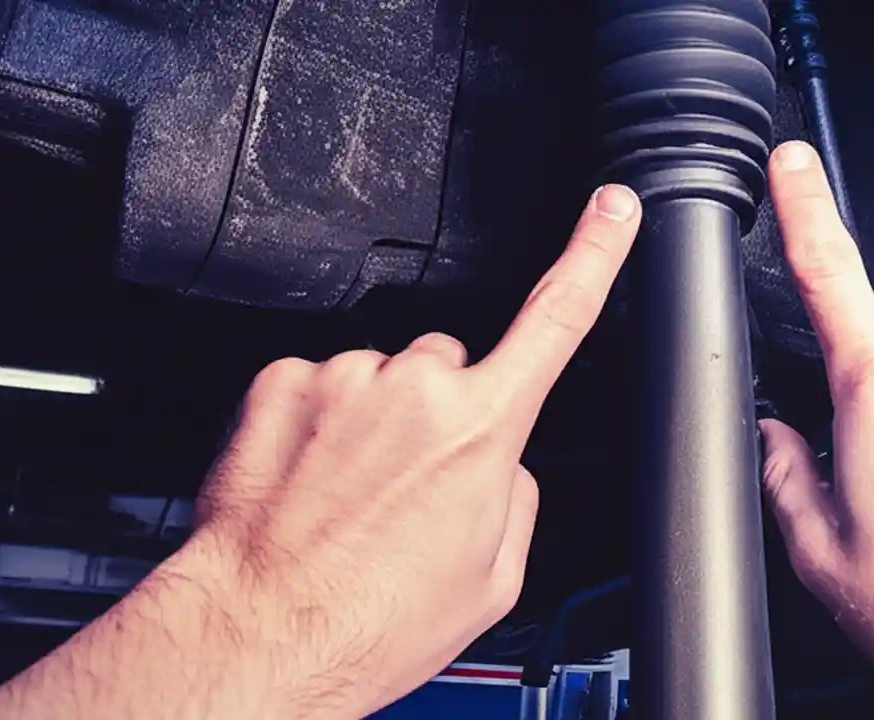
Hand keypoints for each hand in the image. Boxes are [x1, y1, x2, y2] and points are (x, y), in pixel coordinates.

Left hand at [0, 185, 640, 719]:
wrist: (262, 635)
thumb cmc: (371, 620)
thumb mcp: (493, 578)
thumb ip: (515, 497)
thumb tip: (501, 464)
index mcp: (482, 431)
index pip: (558, 317)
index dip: (594, 253)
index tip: (611, 208)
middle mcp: (415, 389)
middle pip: (449, 364)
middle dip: (439, 409)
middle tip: (408, 485)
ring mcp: (344, 379)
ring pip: (380, 379)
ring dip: (373, 424)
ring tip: (350, 498)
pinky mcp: (283, 382)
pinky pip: (320, 386)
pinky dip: (318, 426)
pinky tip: (309, 482)